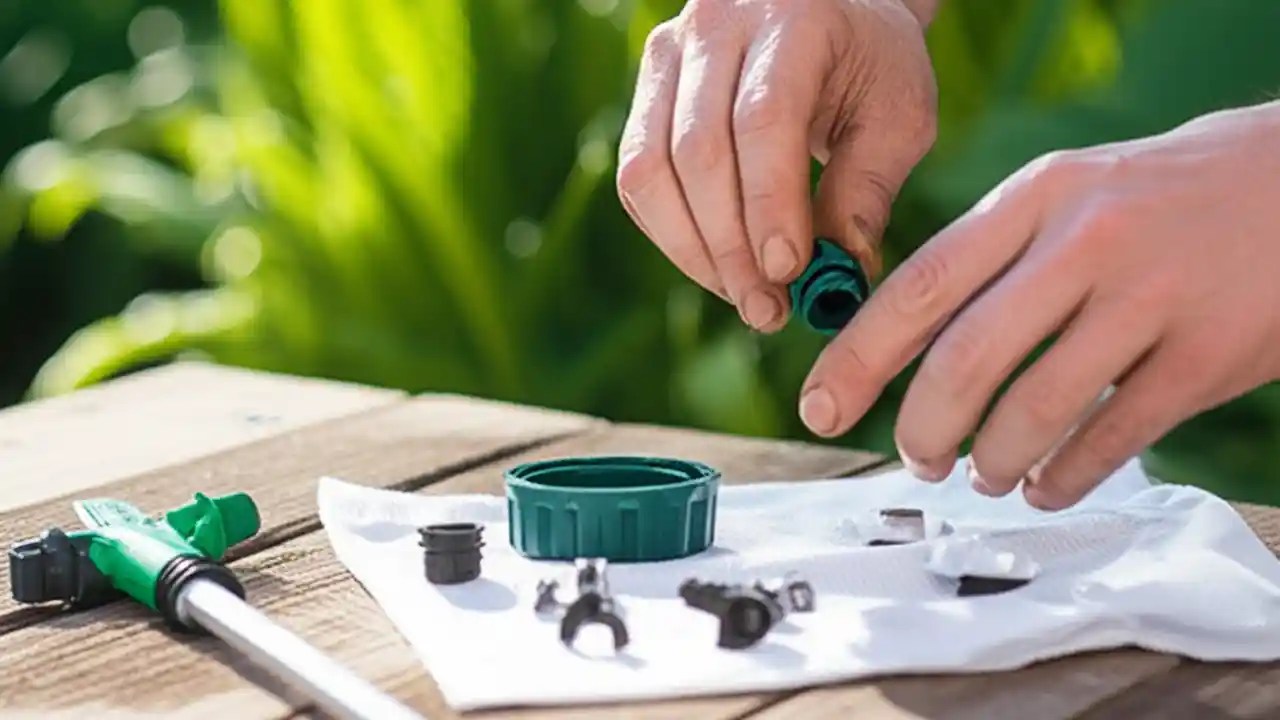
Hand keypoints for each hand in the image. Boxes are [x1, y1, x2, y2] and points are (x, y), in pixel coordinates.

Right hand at [616, 0, 937, 330]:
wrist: (830, 7)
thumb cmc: (872, 63)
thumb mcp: (898, 114)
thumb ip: (869, 188)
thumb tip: (841, 274)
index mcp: (795, 18)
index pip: (764, 119)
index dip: (769, 203)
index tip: (789, 272)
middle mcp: (718, 23)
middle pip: (699, 150)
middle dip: (731, 246)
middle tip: (767, 309)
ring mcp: (670, 51)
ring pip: (650, 169)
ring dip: (693, 250)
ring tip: (743, 297)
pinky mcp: (647, 85)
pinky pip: (637, 176)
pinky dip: (670, 233)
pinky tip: (715, 266)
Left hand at [799, 101, 1279, 508]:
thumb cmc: (1159, 198)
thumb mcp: (1066, 192)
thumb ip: (988, 258)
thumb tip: (898, 342)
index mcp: (1034, 197)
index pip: (919, 286)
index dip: (858, 358)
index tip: (821, 405)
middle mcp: (1085, 241)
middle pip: (965, 359)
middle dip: (921, 426)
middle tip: (916, 455)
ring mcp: (1150, 298)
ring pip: (1034, 409)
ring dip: (992, 461)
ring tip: (984, 474)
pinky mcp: (1206, 355)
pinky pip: (1111, 439)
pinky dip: (1062, 477)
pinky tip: (1045, 483)